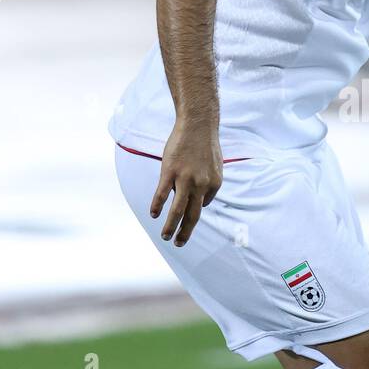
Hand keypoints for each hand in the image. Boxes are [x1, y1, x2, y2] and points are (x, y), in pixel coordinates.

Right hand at [150, 119, 222, 246]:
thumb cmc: (204, 144)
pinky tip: (153, 214)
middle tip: (179, 244)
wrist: (198, 124)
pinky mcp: (170, 171)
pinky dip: (157, 205)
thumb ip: (208, 183)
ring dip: (171, 226)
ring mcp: (186, 178)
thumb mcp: (214, 166)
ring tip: (165, 237)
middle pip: (193, 215)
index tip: (185, 204)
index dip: (193, 205)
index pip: (202, 204)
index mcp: (214, 184)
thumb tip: (199, 199)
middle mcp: (202, 185)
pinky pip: (162, 193)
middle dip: (185, 232)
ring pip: (178, 210)